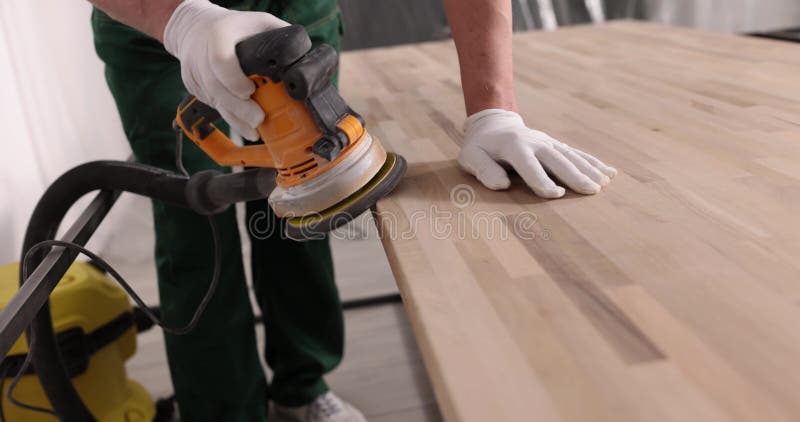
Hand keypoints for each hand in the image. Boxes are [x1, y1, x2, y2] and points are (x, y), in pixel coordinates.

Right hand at [164, 0, 287, 139]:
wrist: (196, 27)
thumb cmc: (235, 26)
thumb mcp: (260, 22)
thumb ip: (280, 36)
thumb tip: (305, 60)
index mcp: (219, 35)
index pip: (221, 60)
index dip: (234, 80)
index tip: (250, 92)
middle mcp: (201, 53)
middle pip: (216, 87)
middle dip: (238, 108)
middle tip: (258, 120)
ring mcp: (193, 70)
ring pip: (212, 100)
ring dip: (234, 118)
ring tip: (254, 131)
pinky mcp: (191, 84)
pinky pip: (209, 104)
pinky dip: (226, 115)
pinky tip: (242, 125)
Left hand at [458, 109, 616, 197]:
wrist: (492, 123)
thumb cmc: (480, 147)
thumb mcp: (470, 157)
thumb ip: (484, 170)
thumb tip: (501, 185)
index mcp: (514, 146)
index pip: (530, 165)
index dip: (542, 181)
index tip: (556, 195)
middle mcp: (535, 142)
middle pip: (557, 160)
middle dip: (575, 176)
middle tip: (592, 191)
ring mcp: (547, 142)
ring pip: (571, 156)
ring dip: (589, 170)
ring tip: (604, 184)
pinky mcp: (555, 145)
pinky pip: (576, 153)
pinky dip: (593, 163)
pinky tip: (610, 172)